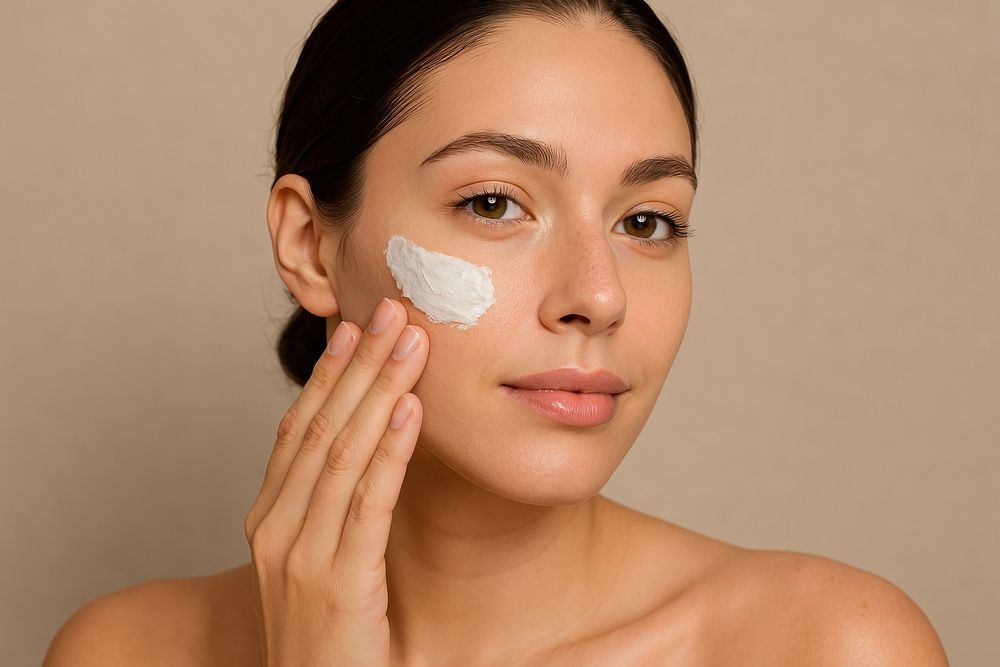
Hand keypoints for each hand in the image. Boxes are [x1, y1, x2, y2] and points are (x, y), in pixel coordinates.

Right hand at [243, 298, 427, 665]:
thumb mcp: (321, 563)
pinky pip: (367, 504)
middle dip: (359, 365)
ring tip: (411, 342)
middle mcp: (276, 531)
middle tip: (391, 311)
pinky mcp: (337, 584)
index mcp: (269, 521)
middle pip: (320, 428)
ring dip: (379, 390)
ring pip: (343, 454)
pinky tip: (411, 411)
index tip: (355, 328)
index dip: (328, 375)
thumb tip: (370, 451)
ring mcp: (301, 557)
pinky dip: (390, 451)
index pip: (298, 430)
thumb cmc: (329, 638)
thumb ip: (333, 511)